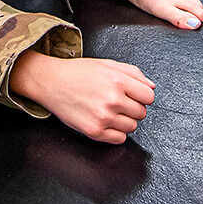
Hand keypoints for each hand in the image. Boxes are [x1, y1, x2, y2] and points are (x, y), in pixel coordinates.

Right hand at [9, 54, 155, 144]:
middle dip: (133, 107)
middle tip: (118, 102)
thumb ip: (133, 73)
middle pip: (142, 113)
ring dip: (124, 120)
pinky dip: (116, 133)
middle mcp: (112, 99)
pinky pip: (120, 139)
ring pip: (132, 127)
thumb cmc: (78, 72)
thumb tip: (151, 86)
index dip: (142, 96)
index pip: (149, 96)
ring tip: (109, 111)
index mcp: (117, 81)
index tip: (134, 95)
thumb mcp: (108, 64)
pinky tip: (105, 121)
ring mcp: (103, 117)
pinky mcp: (94, 131)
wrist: (51, 82)